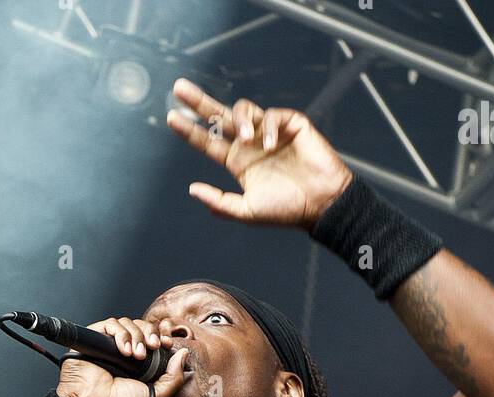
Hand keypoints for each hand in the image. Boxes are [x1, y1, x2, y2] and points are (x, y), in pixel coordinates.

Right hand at [56, 315, 188, 396]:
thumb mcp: (157, 395)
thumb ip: (174, 377)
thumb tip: (183, 354)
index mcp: (140, 363)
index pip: (153, 339)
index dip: (161, 337)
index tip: (166, 344)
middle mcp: (125, 351)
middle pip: (142, 327)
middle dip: (151, 334)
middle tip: (152, 347)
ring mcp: (110, 344)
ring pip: (128, 323)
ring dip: (136, 336)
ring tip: (135, 356)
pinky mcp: (95, 338)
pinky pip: (111, 324)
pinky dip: (121, 334)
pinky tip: (123, 350)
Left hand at [166, 77, 352, 229]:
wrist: (322, 204)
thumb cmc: (287, 210)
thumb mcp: (247, 211)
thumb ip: (220, 203)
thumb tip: (192, 190)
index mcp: (238, 162)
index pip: (209, 142)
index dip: (190, 131)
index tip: (171, 117)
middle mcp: (250, 144)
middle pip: (220, 116)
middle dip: (199, 102)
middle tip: (180, 88)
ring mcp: (269, 132)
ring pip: (244, 109)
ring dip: (240, 120)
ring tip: (244, 138)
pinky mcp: (291, 124)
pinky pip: (273, 115)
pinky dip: (269, 127)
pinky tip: (272, 145)